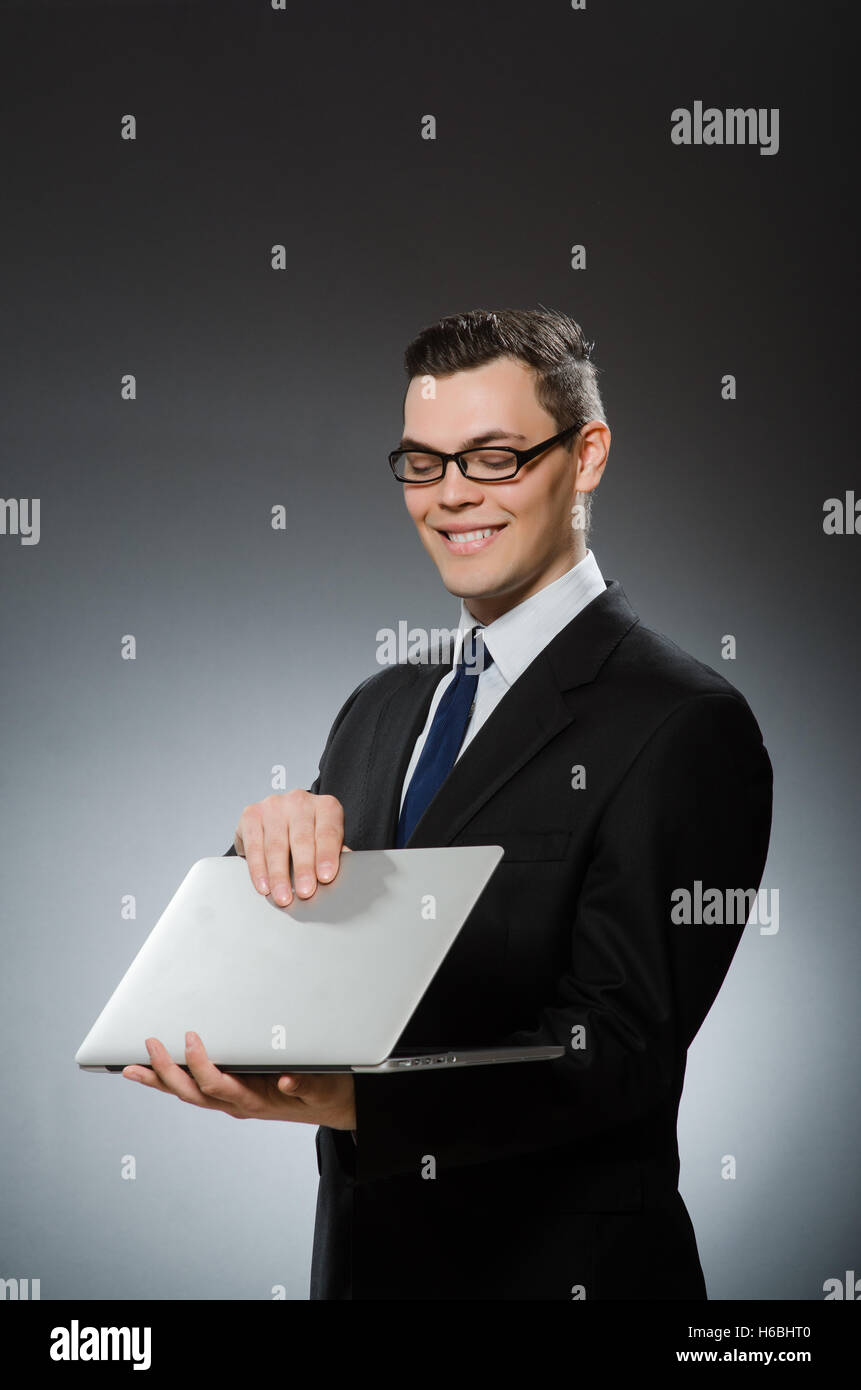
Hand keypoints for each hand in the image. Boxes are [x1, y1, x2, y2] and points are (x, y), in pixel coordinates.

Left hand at [123, 1032, 355, 1129]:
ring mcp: (232, 1100)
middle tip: (149, 1045)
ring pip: (188, 1094)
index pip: (219, 1085)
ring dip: (160, 1080)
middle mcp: (238, 1103)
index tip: (191, 1039)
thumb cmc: (326, 1093)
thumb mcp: (323, 1087)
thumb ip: (306, 1085)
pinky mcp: (232, 1093)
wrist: (333, 1106)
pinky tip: (156, 1073)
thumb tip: (286, 1080)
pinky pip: (195, 1090)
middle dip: (167, 1071)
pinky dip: (172, 1081)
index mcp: (255, 1100)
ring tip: (131, 1068)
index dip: (201, 1065)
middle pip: (192, 1093)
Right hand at [234, 790, 350, 906]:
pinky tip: (264, 885)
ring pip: (276, 845)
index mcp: (325, 806)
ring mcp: (274, 806)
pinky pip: (254, 846)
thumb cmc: (309, 832)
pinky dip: (258, 870)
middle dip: (303, 869)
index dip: (327, 855)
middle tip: (305, 892)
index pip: (328, 832)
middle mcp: (300, 801)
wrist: (279, 817)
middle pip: (302, 839)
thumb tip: (350, 872)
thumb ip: (336, 853)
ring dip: (279, 875)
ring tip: (283, 896)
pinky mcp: (252, 814)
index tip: (325, 877)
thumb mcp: (327, 839)